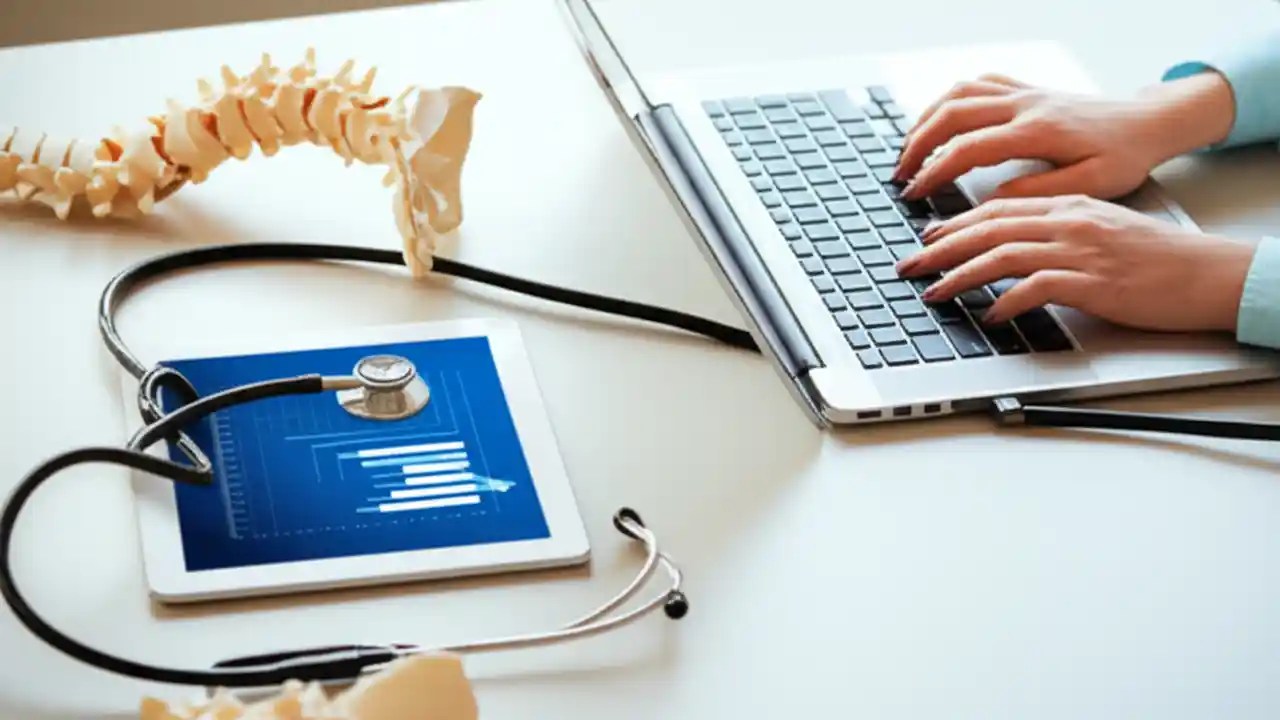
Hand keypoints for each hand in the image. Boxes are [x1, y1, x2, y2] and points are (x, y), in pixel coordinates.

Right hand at [893, 71, 1234, 200]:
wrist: (1149, 122)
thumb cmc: (1125, 156)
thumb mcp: (1091, 185)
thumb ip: (1039, 192)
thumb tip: (994, 198)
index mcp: (1037, 131)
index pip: (968, 149)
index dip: (934, 172)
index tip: (915, 192)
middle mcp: (1025, 105)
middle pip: (952, 114)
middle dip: (917, 145)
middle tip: (901, 173)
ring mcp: (1025, 92)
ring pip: (958, 93)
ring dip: (926, 119)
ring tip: (910, 148)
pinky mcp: (1027, 89)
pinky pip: (977, 83)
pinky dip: (949, 100)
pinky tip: (939, 120)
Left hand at [896, 195, 1255, 332]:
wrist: (1203, 271)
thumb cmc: (1153, 257)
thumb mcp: (1098, 228)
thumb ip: (1055, 229)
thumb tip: (1009, 244)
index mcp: (1067, 205)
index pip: (995, 208)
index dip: (954, 224)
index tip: (925, 238)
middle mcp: (1068, 222)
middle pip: (988, 228)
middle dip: (940, 249)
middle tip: (909, 266)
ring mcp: (1079, 251)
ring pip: (1002, 254)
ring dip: (960, 275)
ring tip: (933, 292)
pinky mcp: (1092, 283)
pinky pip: (1035, 288)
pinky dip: (1006, 303)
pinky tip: (989, 317)